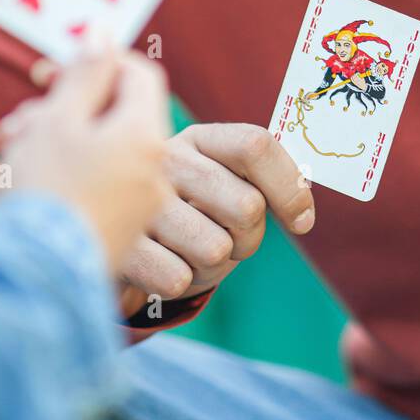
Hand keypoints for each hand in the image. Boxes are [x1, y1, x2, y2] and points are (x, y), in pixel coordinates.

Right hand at [0, 48, 173, 272]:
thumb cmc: (44, 190)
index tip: (64, 73)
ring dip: (73, 148)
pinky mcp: (127, 242)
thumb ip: (85, 74)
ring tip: (23, 155)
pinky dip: (78, 183)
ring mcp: (144, 211)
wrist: (33, 276)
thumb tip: (103, 32)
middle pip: (127, 120)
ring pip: (113, 159)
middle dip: (79, 112)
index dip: (104, 65)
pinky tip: (40, 188)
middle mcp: (157, 174)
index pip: (141, 76)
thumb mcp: (58, 119)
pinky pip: (107, 195)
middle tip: (30, 120)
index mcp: (146, 136)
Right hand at [119, 122, 314, 311]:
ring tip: (190, 250)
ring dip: (213, 264)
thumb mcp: (222, 179)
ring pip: (216, 250)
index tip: (303, 222)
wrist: (117, 231)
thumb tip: (302, 213)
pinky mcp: (122, 246)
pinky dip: (181, 281)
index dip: (289, 188)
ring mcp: (138, 201)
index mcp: (198, 138)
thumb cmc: (192, 208)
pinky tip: (165, 264)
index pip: (256, 145)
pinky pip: (179, 280)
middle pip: (247, 206)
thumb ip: (261, 178)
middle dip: (249, 237)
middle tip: (226, 237)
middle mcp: (165, 159)